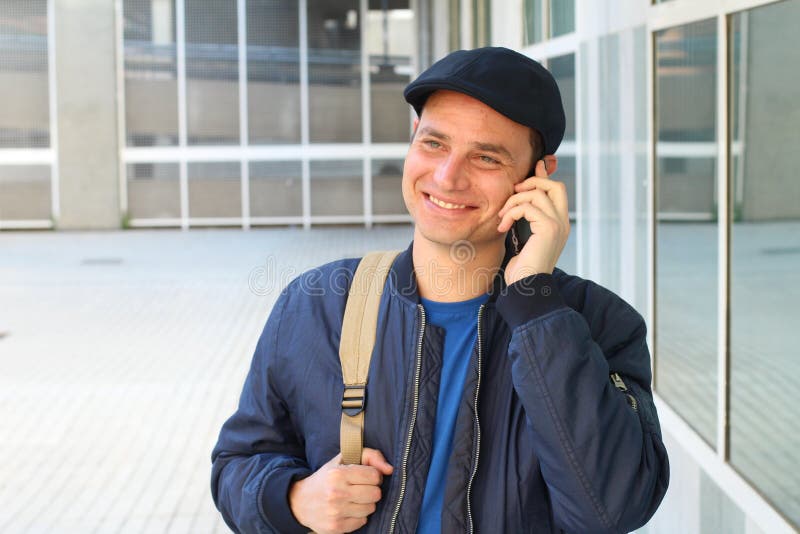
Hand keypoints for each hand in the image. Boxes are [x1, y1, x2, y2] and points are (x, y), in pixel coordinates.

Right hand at [289, 448, 393, 533]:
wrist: (301, 501)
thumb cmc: (327, 477)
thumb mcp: (343, 459)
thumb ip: (370, 455)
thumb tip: (390, 469)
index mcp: (337, 474)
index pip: (374, 475)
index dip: (373, 475)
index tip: (365, 476)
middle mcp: (336, 493)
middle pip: (376, 494)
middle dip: (371, 489)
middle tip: (360, 488)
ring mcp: (336, 512)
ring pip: (371, 508)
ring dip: (365, 503)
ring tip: (353, 498)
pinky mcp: (336, 527)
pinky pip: (362, 521)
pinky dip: (358, 516)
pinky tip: (348, 509)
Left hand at [496, 159, 569, 284]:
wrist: (526, 287)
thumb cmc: (522, 268)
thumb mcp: (523, 238)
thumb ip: (524, 220)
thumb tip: (517, 202)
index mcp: (559, 224)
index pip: (557, 191)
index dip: (544, 177)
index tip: (534, 167)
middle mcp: (563, 223)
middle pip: (555, 186)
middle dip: (532, 183)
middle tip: (514, 192)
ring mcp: (558, 225)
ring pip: (538, 194)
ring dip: (514, 201)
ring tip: (502, 216)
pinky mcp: (548, 228)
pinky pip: (527, 207)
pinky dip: (511, 212)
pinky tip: (503, 226)